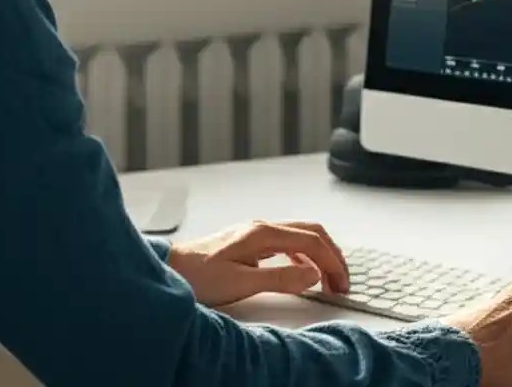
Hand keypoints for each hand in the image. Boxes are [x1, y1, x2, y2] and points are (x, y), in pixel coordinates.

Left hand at [166, 221, 349, 307]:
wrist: (169, 269)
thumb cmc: (197, 276)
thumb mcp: (241, 282)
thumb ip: (280, 278)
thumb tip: (314, 275)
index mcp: (263, 233)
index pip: (312, 242)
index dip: (332, 263)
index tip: (340, 284)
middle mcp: (262, 227)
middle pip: (311, 232)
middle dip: (332, 255)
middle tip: (342, 281)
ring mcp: (255, 232)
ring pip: (300, 236)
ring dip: (319, 256)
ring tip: (327, 280)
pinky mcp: (249, 242)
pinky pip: (287, 243)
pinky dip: (303, 256)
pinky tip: (302, 273)